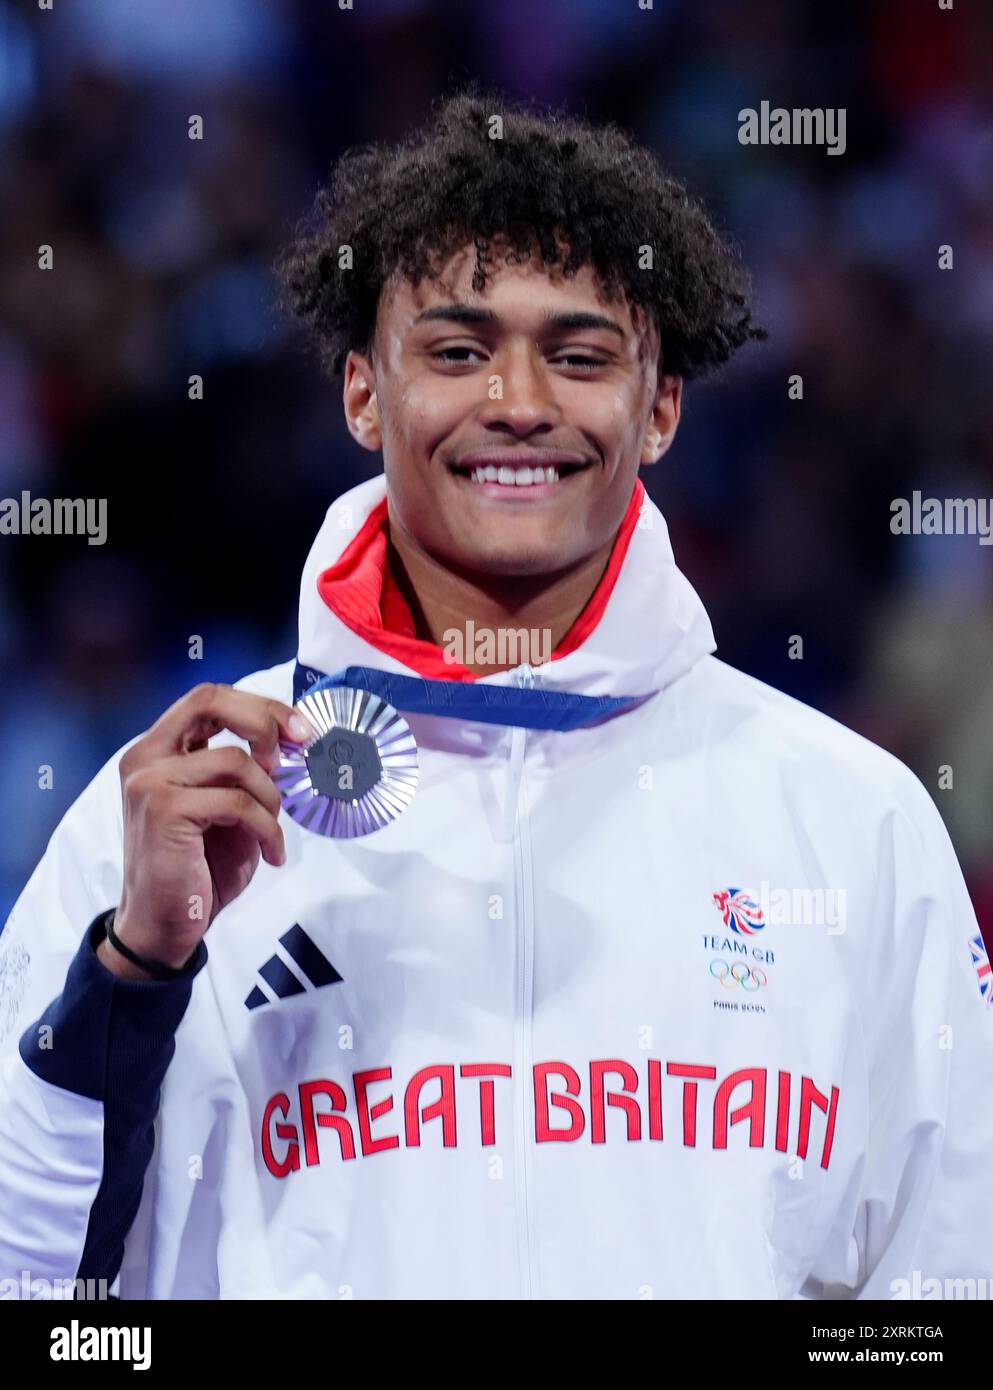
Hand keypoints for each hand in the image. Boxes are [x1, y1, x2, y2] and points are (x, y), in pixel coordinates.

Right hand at [97, 683, 311, 978]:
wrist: (164, 926)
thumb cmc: (198, 868)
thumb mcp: (227, 809)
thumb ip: (245, 772)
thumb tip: (293, 741)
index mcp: (158, 750)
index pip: (210, 698)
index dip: (261, 706)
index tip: (300, 730)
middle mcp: (145, 757)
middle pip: (211, 700)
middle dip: (264, 720)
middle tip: (295, 752)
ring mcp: (150, 782)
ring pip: (236, 761)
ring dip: (270, 798)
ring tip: (271, 830)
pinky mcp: (164, 810)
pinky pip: (238, 802)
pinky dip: (267, 828)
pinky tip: (271, 853)